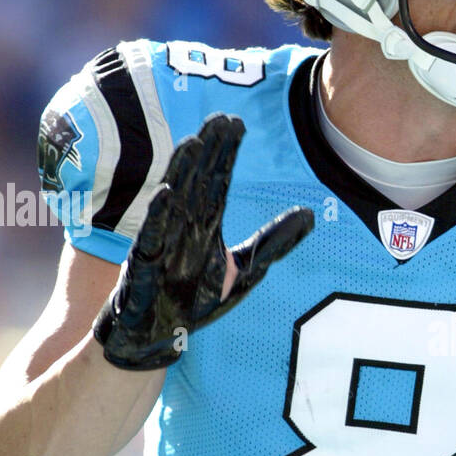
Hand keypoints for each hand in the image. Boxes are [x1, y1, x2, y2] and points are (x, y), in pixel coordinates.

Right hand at [93, 114, 314, 369]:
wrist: (153, 337)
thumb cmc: (194, 301)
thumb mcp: (245, 272)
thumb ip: (274, 244)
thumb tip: (311, 215)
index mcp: (204, 225)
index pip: (216, 182)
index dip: (226, 154)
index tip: (237, 122)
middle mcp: (182, 228)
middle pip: (196, 183)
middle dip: (208, 151)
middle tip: (221, 117)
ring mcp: (161, 244)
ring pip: (172, 201)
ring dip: (181, 172)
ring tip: (193, 142)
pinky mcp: (144, 266)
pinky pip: (150, 238)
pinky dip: (157, 217)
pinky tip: (165, 193)